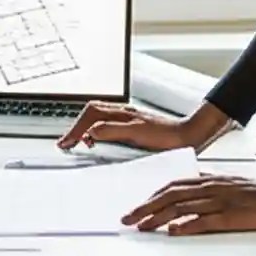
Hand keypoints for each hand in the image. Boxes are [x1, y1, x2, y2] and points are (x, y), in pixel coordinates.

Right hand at [56, 102, 192, 151]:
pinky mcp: (134, 128)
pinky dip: (97, 132)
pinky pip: (108, 125)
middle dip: (76, 126)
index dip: (76, 128)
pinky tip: (100, 142)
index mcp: (121, 114)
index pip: (90, 115)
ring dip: (85, 128)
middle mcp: (123, 114)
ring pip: (99, 118)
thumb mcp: (138, 134)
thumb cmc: (168, 136)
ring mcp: (128, 120)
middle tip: (66, 142)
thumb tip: (91, 131)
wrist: (189, 137)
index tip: (66, 142)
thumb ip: (113, 131)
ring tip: (77, 142)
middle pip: (91, 113)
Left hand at [122, 176, 255, 235]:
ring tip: (143, 226)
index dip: (152, 196)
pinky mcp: (231, 215)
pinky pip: (205, 219)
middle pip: (170, 195)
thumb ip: (205, 191)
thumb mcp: (226, 187)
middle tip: (128, 218)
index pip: (172, 186)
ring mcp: (219, 201)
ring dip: (158, 217)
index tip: (137, 207)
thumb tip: (185, 201)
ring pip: (182, 207)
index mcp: (208, 181)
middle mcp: (209, 188)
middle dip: (146, 207)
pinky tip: (175, 231)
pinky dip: (187, 225)